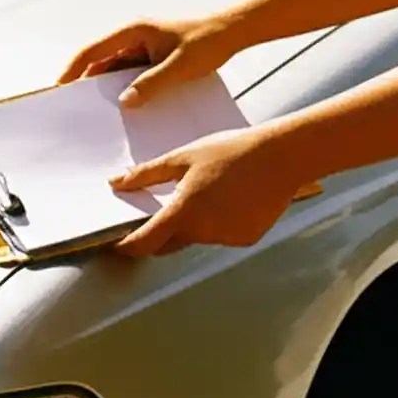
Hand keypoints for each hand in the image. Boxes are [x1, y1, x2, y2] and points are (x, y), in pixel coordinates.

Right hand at [58, 16, 241, 107]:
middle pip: (99, 63)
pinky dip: (125, 90)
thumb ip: (151, 83)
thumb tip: (125, 102)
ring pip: (114, 71)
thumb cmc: (208, 40)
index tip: (60, 89)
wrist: (233, 32)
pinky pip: (130, 76)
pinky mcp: (150, 59)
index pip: (91, 51)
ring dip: (107, 89)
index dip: (72, 70)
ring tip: (97, 112)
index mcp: (132, 32)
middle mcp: (132, 38)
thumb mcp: (180, 66)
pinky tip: (125, 108)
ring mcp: (141, 49)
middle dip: (86, 84)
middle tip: (74, 107)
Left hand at [109, 127, 301, 255]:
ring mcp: (227, 238)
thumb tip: (116, 183)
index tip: (117, 244)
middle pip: (168, 243)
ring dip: (191, 226)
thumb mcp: (182, 158)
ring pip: (196, 239)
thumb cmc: (231, 151)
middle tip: (156, 214)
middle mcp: (204, 232)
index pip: (145, 242)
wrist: (282, 156)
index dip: (127, 246)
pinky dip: (217, 225)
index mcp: (184, 213)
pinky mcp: (246, 239)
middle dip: (157, 235)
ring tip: (206, 193)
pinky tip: (229, 200)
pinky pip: (221, 237)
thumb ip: (146, 174)